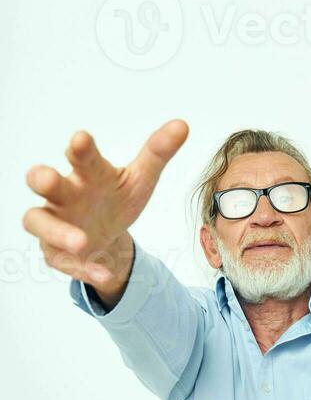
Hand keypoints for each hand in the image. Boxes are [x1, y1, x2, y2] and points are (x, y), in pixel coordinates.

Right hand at [22, 120, 188, 283]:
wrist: (106, 235)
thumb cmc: (115, 198)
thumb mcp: (140, 179)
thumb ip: (158, 153)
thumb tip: (182, 125)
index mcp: (86, 173)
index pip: (79, 156)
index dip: (79, 148)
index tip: (81, 138)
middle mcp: (63, 194)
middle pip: (42, 181)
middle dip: (43, 179)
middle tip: (48, 179)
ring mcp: (54, 222)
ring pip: (38, 221)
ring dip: (58, 232)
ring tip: (82, 242)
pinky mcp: (55, 251)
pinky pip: (62, 260)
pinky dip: (83, 267)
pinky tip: (104, 273)